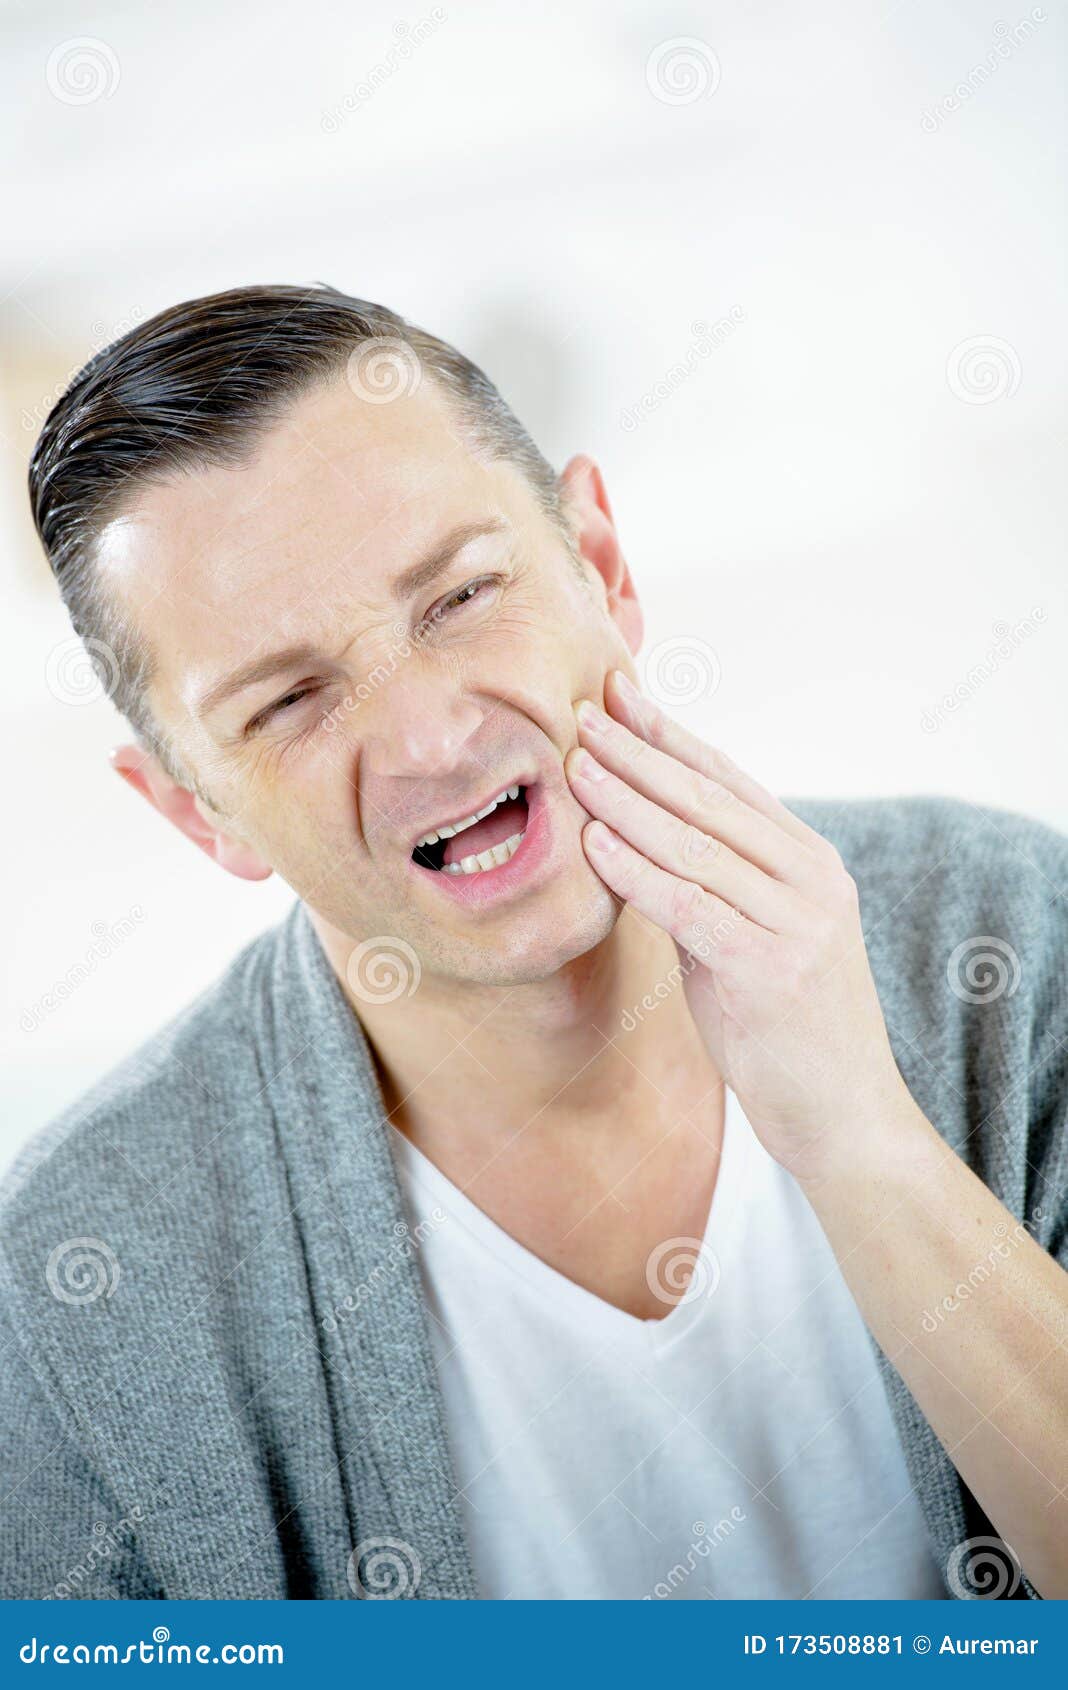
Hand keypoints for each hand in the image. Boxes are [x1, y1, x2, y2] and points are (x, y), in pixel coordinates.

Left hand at [567, 670, 912, 1183]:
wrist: (844, 1116)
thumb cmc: (786, 1029)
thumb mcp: (750, 939)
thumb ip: (711, 887)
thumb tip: (640, 841)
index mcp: (809, 861)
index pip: (729, 781)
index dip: (670, 735)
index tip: (619, 696)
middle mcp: (810, 878)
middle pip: (708, 800)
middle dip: (639, 754)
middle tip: (582, 715)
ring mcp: (795, 920)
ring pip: (694, 844)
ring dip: (626, 801)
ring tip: (575, 767)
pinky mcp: (770, 966)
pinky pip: (689, 906)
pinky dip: (636, 871)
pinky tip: (595, 842)